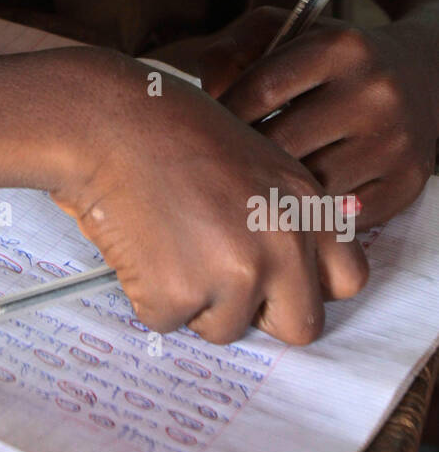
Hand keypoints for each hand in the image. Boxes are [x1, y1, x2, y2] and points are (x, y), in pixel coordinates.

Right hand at [49, 49, 367, 346]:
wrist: (103, 121)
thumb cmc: (165, 126)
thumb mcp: (252, 156)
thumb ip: (280, 210)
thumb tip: (283, 268)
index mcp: (304, 203)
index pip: (348, 280)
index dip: (308, 286)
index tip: (277, 278)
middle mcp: (281, 243)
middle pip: (299, 326)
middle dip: (258, 312)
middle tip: (215, 275)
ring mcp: (233, 273)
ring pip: (225, 329)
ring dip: (193, 301)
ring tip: (165, 242)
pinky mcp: (179, 294)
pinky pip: (166, 321)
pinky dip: (146, 294)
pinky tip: (136, 243)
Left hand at [205, 10, 436, 228]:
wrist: (421, 72)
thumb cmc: (333, 59)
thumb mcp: (285, 31)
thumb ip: (232, 51)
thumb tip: (209, 95)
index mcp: (340, 48)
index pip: (258, 91)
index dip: (222, 115)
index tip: (208, 126)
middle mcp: (374, 93)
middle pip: (281, 144)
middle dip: (244, 156)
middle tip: (224, 162)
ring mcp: (394, 142)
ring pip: (309, 188)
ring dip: (277, 189)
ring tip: (258, 181)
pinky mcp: (406, 183)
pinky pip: (340, 217)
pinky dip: (313, 214)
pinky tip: (298, 200)